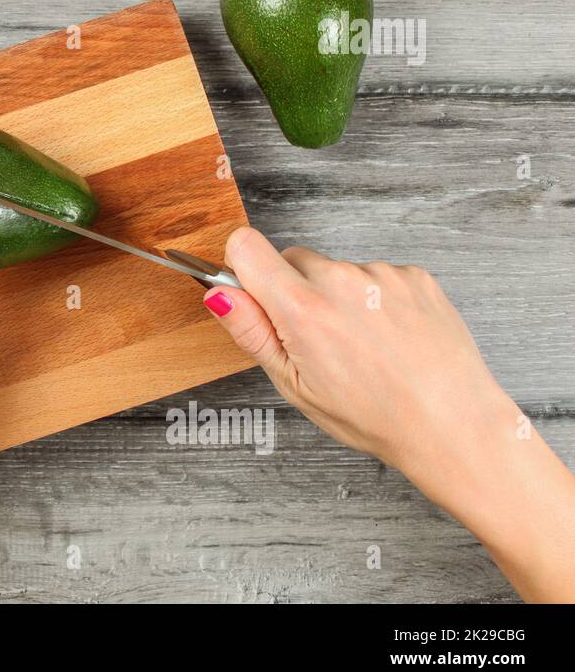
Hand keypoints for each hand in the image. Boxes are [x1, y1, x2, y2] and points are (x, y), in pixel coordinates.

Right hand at [203, 226, 574, 601]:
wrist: (453, 425)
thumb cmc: (375, 417)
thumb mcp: (295, 386)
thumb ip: (252, 332)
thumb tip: (218, 294)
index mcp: (304, 310)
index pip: (247, 246)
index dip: (244, 269)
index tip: (254, 294)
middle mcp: (342, 281)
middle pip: (293, 260)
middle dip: (295, 291)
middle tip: (317, 341)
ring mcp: (382, 274)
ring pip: (337, 270)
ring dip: (339, 298)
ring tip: (363, 347)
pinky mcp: (414, 275)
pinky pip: (375, 275)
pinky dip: (376, 300)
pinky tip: (389, 338)